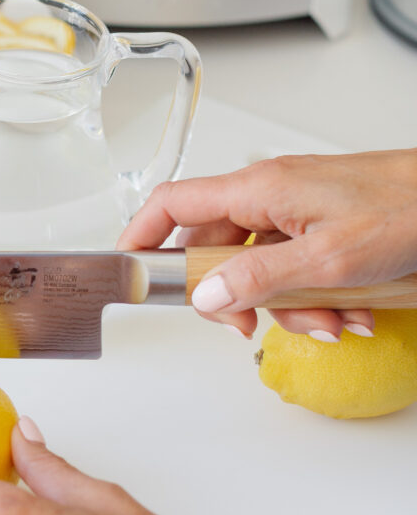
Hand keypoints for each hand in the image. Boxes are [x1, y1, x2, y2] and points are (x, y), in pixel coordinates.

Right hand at [116, 149, 416, 339]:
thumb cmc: (406, 210)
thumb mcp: (325, 259)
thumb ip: (257, 279)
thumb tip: (204, 297)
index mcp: (258, 189)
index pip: (172, 204)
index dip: (140, 237)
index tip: (126, 272)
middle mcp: (270, 195)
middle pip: (215, 250)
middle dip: (236, 298)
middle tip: (251, 325)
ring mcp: (297, 210)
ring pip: (260, 268)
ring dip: (288, 306)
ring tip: (331, 320)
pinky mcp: (323, 225)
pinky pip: (295, 268)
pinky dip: (316, 297)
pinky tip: (350, 310)